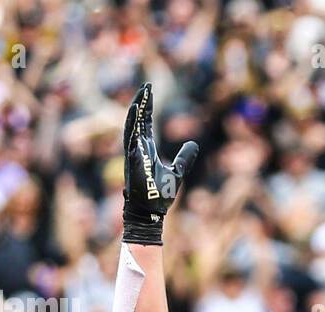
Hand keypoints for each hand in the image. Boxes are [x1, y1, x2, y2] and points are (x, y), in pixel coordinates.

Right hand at [122, 83, 199, 244]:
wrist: (151, 212)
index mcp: (147, 149)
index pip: (146, 123)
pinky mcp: (132, 158)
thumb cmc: (160, 195)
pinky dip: (133, 122)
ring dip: (137, 109)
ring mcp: (133, 152)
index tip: (149, 92)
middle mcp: (138, 148)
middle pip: (139, 120)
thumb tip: (193, 143)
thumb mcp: (178, 171)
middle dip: (142, 102)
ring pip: (133, 125)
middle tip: (146, 86)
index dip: (148, 108)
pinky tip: (136, 109)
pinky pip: (131, 136)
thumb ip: (184, 157)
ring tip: (142, 93)